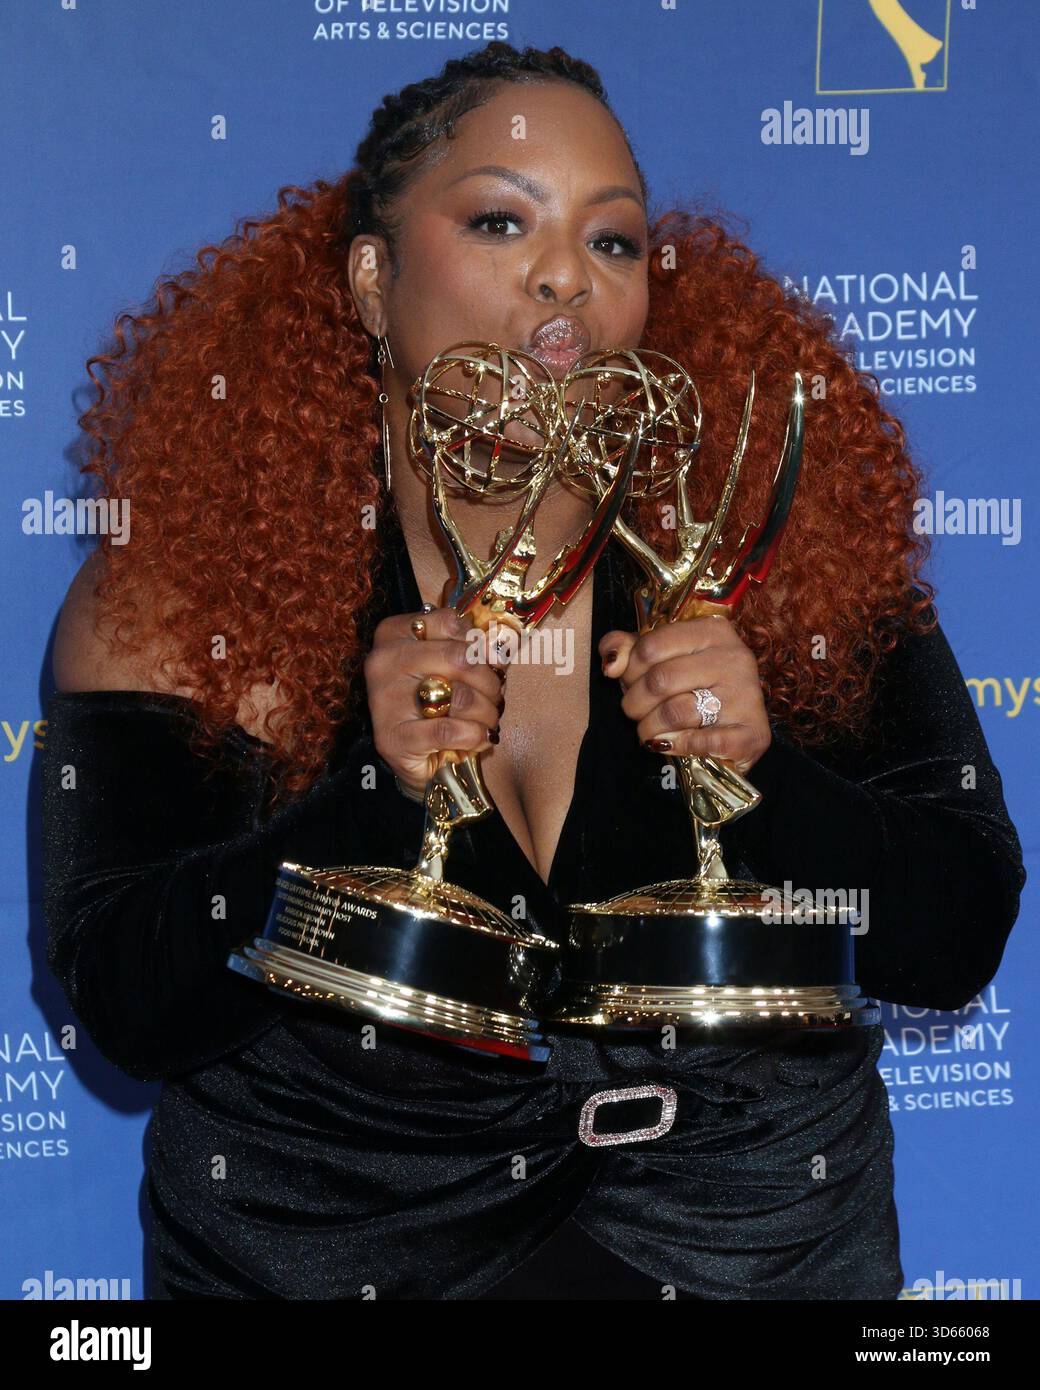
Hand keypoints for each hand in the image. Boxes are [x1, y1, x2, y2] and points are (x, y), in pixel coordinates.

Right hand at [363, 607, 505, 798]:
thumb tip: (502, 646)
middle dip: (489, 681)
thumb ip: (472, 649)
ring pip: (460, 696)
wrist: (408, 755)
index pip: (450, 623)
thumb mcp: (446, 666)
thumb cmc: (431, 703)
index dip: (480, 644)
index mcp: (394, 633)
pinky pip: (450, 730)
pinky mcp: (393, 737)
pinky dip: (475, 735)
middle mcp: (384, 661)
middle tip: (495, 697)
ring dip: (487, 712)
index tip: (492, 663)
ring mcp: (385, 699)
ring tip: (489, 720)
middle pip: (459, 658)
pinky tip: (480, 738)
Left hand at [599, 615, 770, 773]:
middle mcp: (734, 657)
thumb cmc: (693, 690)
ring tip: (648, 732)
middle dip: (634, 703)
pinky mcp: (752, 733)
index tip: (631, 683)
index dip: (629, 671)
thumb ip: (628, 649)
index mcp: (712, 631)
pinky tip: (670, 745)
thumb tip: (612, 664)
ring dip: (649, 729)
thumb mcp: (661, 659)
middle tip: (636, 712)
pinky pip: (700, 742)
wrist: (737, 734)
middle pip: (660, 680)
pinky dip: (676, 746)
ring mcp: (746, 695)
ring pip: (675, 712)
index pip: (650, 646)